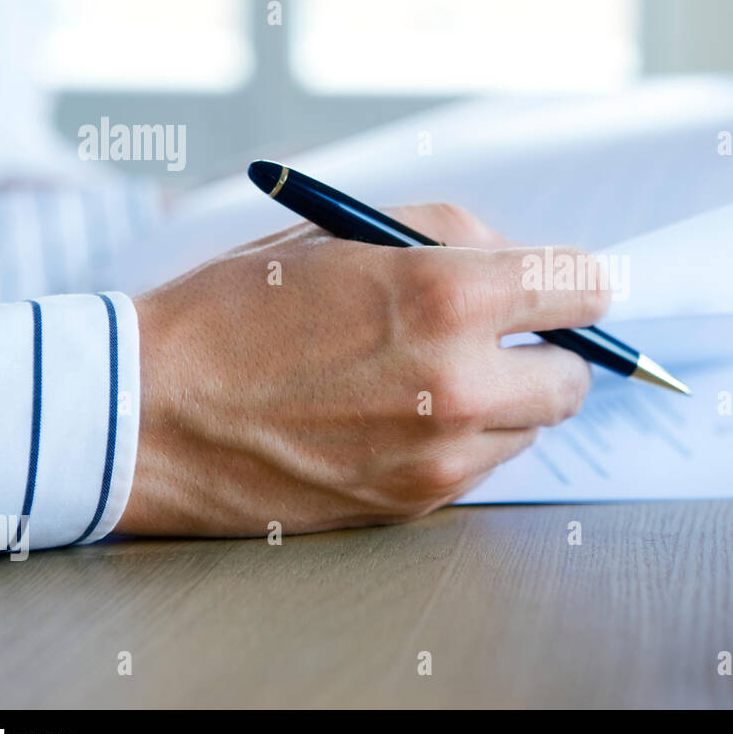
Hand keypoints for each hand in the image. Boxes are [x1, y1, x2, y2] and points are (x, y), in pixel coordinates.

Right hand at [119, 203, 609, 536]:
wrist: (151, 413)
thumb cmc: (238, 309)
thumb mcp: (349, 231)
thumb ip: (458, 238)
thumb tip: (527, 264)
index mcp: (448, 296)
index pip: (581, 289)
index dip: (581, 283)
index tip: (572, 287)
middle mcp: (460, 384)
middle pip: (575, 376)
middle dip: (551, 349)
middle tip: (511, 335)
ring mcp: (440, 456)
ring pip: (532, 427)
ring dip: (508, 398)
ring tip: (437, 374)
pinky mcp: (416, 502)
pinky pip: (482, 465)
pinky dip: (466, 438)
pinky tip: (405, 414)